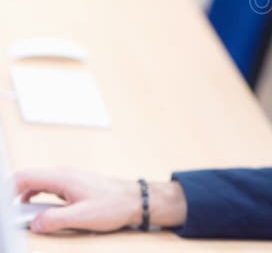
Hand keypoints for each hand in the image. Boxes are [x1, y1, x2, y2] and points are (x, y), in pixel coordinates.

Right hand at [14, 167, 186, 233]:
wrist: (134, 199)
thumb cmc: (113, 205)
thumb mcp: (82, 217)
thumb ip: (55, 219)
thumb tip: (35, 223)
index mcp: (62, 178)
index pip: (25, 177)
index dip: (8, 190)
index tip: (4, 205)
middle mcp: (64, 174)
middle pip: (29, 178)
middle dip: (14, 195)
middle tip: (11, 213)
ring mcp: (69, 177)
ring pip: (38, 183)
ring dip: (26, 198)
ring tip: (22, 215)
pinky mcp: (74, 184)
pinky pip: (49, 188)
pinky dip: (39, 198)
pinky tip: (41, 212)